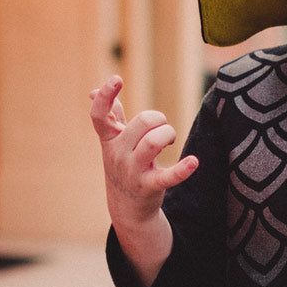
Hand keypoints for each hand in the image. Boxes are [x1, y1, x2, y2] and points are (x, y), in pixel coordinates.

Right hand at [89, 76, 197, 286]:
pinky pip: (167, 176)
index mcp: (109, 140)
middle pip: (141, 123)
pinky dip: (182, 169)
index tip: (117, 79)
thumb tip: (93, 92)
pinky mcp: (150, 187)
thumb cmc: (124, 164)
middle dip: (158, 119)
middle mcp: (117, 155)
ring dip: (167, 134)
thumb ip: (110, 117)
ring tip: (169, 139)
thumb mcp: (114, 142)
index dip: (105, 96)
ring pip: (152, 143)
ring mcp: (132, 172)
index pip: (99, 116)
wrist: (127, 207)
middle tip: (162, 128)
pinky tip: (193, 162)